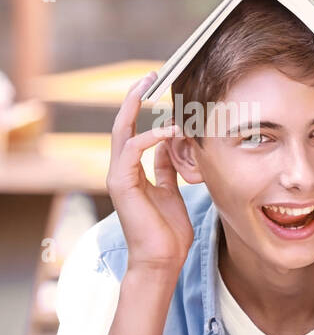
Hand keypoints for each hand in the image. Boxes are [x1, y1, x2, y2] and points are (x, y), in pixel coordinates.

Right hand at [108, 72, 193, 275]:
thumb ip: (167, 169)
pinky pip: (132, 150)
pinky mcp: (122, 184)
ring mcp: (119, 176)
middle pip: (123, 123)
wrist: (162, 260)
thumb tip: (170, 146)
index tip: (160, 88)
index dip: (145, 108)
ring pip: (123, 131)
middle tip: (152, 74)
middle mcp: (122, 170)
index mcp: (133, 171)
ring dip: (138, 108)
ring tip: (155, 89)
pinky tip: (169, 130)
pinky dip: (149, 136)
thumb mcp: (173, 192)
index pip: (135, 130)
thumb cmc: (169, 232)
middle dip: (135, 97)